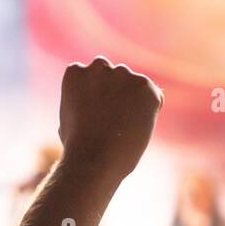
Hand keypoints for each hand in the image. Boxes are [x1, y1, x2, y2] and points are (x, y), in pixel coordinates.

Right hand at [58, 56, 162, 183]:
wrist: (93, 159)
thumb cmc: (78, 148)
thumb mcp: (69, 120)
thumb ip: (83, 103)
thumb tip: (94, 105)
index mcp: (75, 72)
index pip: (91, 76)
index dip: (96, 98)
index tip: (94, 118)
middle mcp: (98, 66)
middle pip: (114, 76)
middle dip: (116, 94)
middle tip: (113, 124)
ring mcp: (122, 73)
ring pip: (134, 86)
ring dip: (133, 103)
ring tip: (124, 130)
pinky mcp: (144, 85)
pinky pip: (154, 97)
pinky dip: (150, 113)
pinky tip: (136, 129)